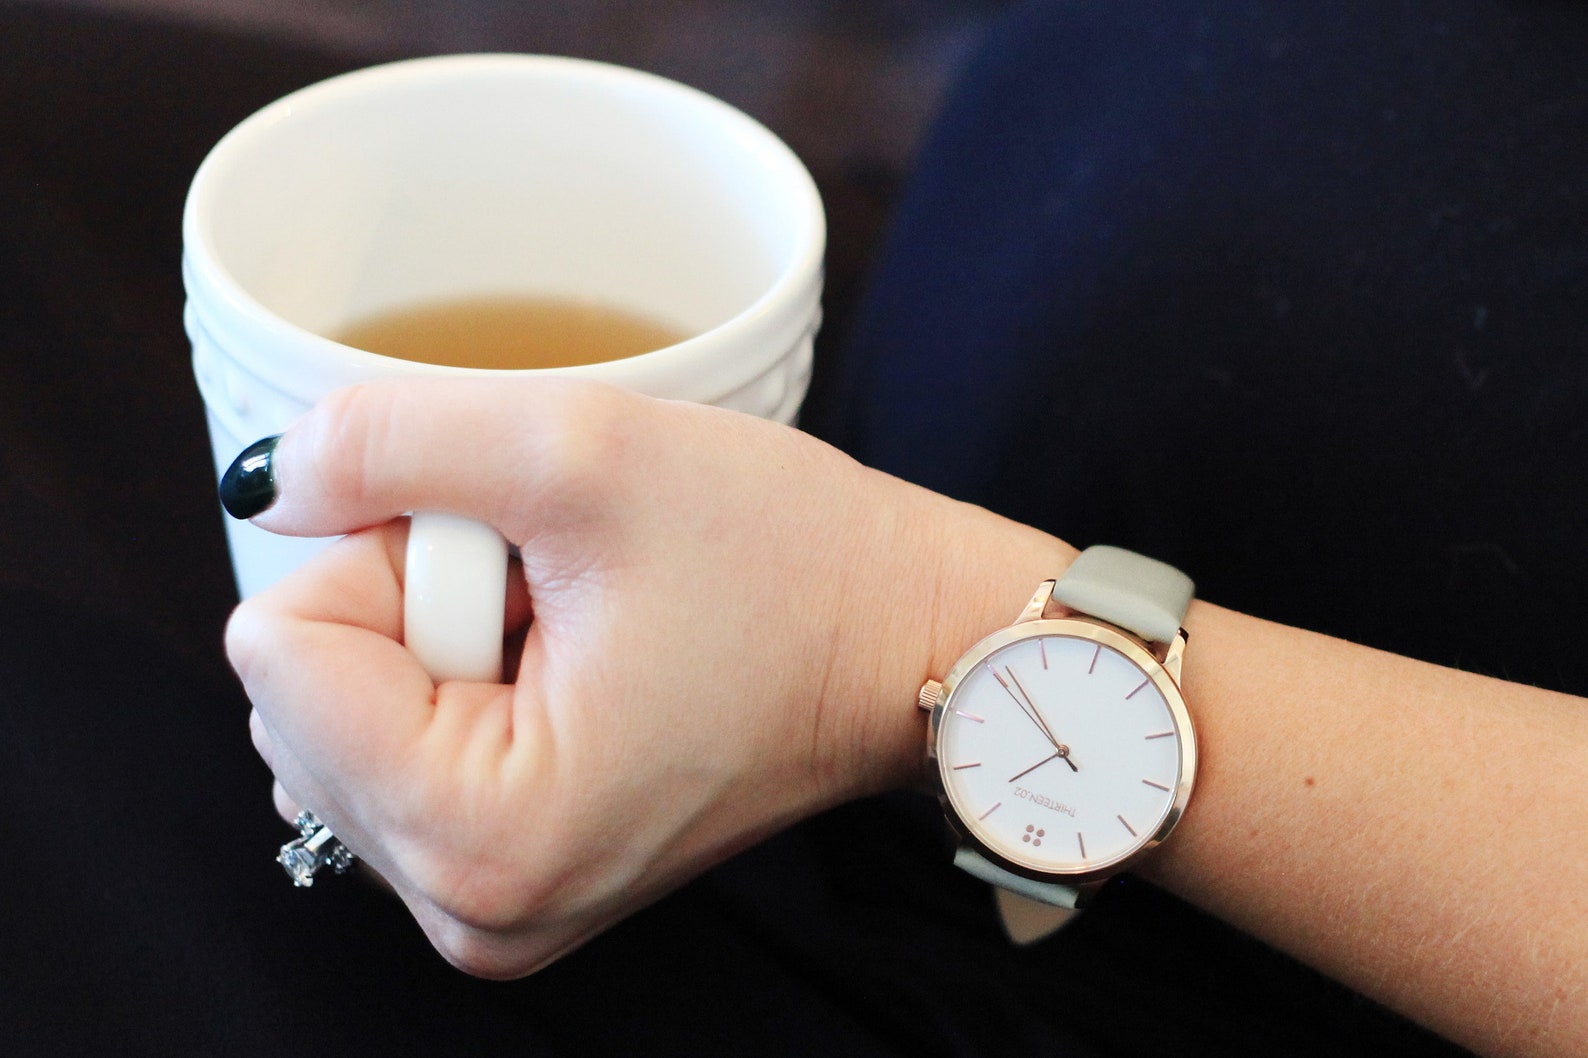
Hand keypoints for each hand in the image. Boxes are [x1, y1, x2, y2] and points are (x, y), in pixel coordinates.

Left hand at [225, 377, 1067, 977]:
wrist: (898, 643)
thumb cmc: (791, 565)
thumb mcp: (587, 452)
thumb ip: (389, 437)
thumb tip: (264, 478)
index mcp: (483, 834)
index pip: (274, 649)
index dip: (395, 558)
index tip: (533, 566)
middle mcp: (470, 906)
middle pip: (295, 696)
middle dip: (414, 606)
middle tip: (561, 594)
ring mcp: (487, 902)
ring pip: (335, 721)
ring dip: (436, 641)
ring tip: (575, 630)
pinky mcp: (508, 876)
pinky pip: (390, 756)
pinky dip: (458, 682)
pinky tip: (567, 666)